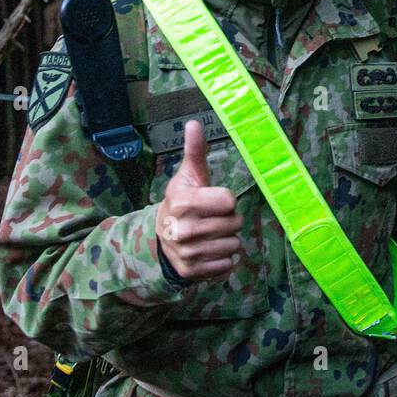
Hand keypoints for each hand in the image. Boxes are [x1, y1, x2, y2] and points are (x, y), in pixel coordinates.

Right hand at [155, 120, 242, 281]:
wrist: (162, 235)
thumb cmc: (183, 201)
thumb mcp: (188, 175)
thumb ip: (195, 151)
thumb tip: (193, 123)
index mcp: (182, 202)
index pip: (229, 202)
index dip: (226, 200)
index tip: (214, 200)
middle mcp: (181, 229)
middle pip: (234, 224)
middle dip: (229, 220)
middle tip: (213, 218)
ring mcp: (186, 253)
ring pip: (233, 245)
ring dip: (227, 239)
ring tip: (211, 234)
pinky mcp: (191, 272)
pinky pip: (227, 265)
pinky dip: (223, 258)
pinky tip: (209, 250)